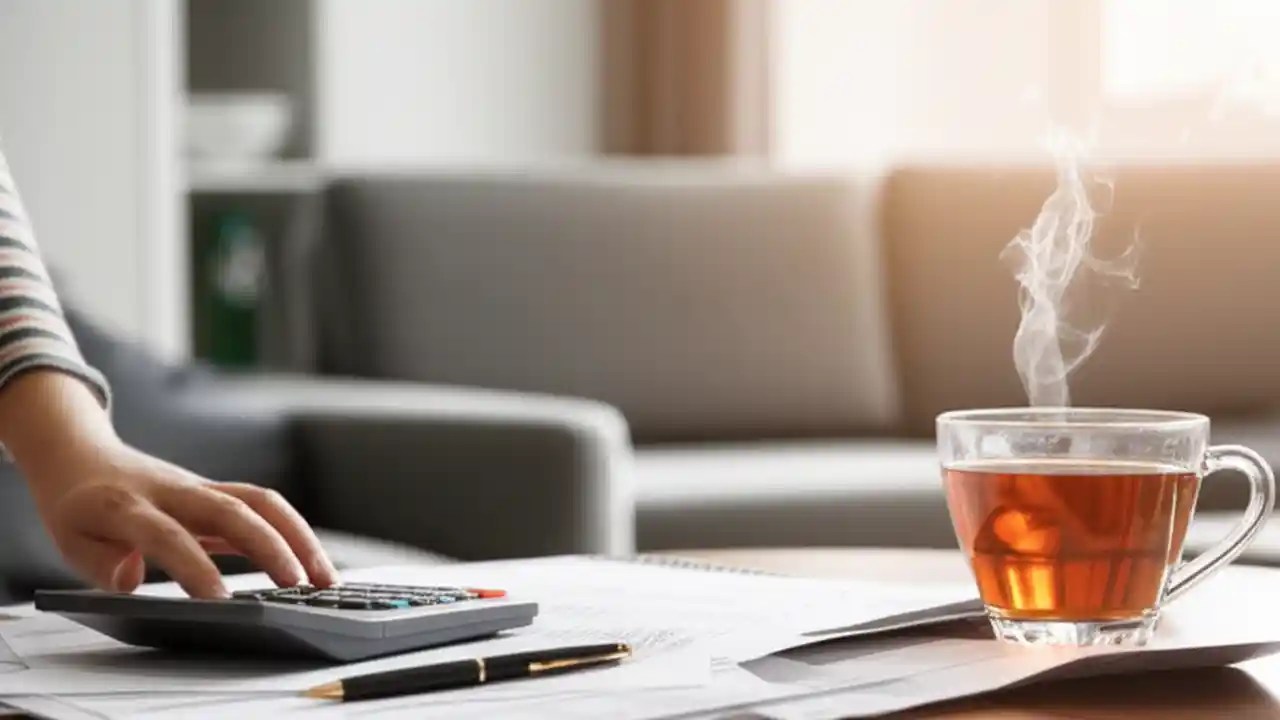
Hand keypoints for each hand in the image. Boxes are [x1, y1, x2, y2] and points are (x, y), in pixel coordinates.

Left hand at [29, 442, 339, 597]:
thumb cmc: (78, 506)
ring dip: (298, 536)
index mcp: (125, 505)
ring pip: (262, 501)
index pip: (167, 535)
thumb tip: (132, 579)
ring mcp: (202, 487)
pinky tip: (314, 566)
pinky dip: (295, 533)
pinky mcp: (221, 493)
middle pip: (233, 509)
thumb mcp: (68, 541)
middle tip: (298, 585)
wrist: (83, 455)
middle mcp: (174, 490)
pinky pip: (266, 507)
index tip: (220, 600)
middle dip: (271, 546)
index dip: (194, 566)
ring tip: (325, 578)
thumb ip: (100, 565)